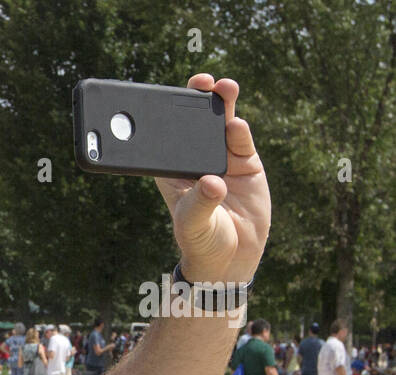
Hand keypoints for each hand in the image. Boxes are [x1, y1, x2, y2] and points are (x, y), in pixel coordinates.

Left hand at [154, 75, 270, 285]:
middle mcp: (195, 159)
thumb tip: (213, 183)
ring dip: (222, 104)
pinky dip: (240, 131)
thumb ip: (201, 204)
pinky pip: (241, 141)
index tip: (162, 99)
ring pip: (220, 124)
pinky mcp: (246, 163)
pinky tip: (237, 124)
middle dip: (196, 100)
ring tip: (223, 88)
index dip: (164, 115)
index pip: (165, 138)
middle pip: (194, 123)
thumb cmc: (202, 241)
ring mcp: (222, 158)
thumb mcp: (194, 225)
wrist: (232, 259)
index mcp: (171, 171)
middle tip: (200, 82)